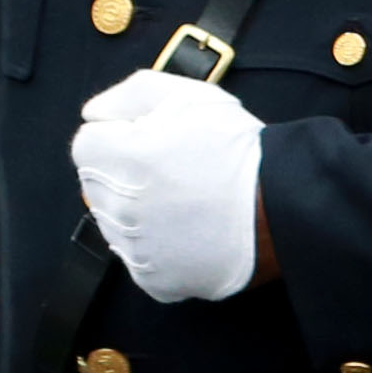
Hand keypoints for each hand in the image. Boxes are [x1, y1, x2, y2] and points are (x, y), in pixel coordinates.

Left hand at [73, 68, 266, 300]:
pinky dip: (158, 247)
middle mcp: (115, 207)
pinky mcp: (153, 279)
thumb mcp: (190, 95)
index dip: (123, 136)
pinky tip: (189, 230)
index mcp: (117, 156)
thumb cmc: (238, 149)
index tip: (156, 139)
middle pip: (98, 185)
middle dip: (126, 173)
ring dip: (139, 210)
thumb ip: (130, 93)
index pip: (88, 143)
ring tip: (187, 200)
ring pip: (116, 224)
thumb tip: (94, 113)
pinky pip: (140, 259)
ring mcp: (132, 248)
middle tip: (175, 169)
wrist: (283, 207)